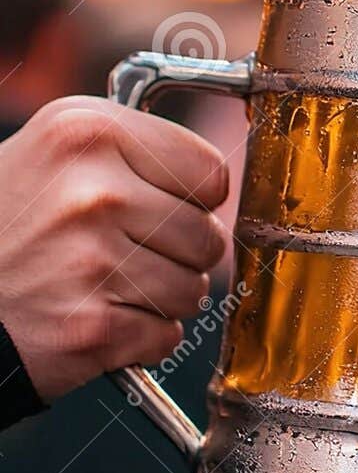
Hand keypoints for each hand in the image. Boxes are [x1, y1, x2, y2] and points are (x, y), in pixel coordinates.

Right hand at [0, 98, 229, 401]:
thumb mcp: (59, 150)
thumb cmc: (9, 221)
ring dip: (162, 299)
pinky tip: (95, 317)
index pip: (211, 172)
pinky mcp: (93, 326)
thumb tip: (220, 185)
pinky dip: (140, 339)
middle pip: (208, 236)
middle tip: (126, 255)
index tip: (161, 207)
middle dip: (179, 255)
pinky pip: (167, 336)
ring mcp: (92, 262)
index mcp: (89, 133)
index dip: (192, 198)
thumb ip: (138, 152)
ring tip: (106, 286)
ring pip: (194, 291)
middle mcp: (92, 192)